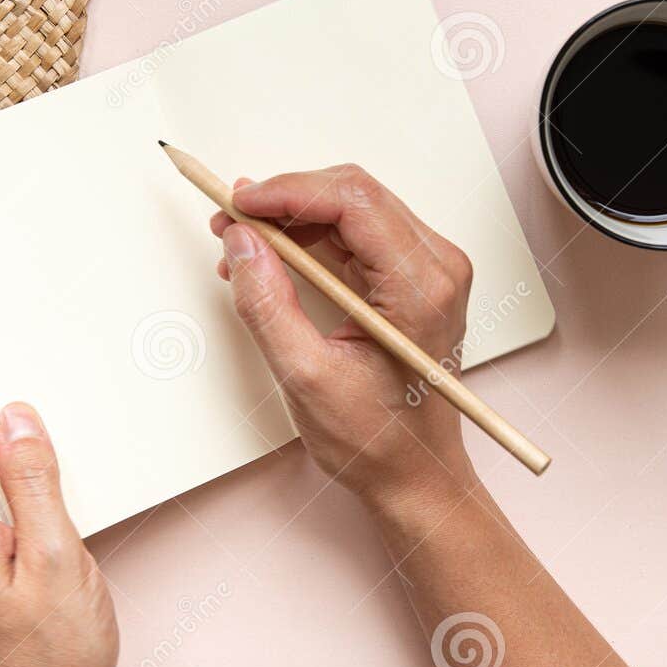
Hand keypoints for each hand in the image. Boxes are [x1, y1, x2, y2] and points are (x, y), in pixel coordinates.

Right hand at [210, 164, 478, 512]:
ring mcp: (430, 270)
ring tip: (243, 247)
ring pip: (353, 209)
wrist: (416, 474)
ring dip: (294, 219)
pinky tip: (274, 260)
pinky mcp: (415, 278)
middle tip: (230, 223)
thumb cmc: (378, 440)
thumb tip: (241, 242)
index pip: (353, 202)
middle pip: (353, 195)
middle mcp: (437, 268)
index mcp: (421, 289)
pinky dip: (312, 239)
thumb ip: (268, 304)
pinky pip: (359, 233)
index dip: (288, 192)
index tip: (239, 204)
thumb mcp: (306, 378)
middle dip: (285, 201)